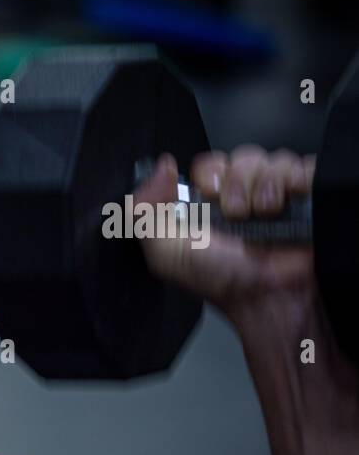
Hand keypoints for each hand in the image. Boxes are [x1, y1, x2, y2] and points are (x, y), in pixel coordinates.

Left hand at [136, 145, 316, 317]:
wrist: (267, 296)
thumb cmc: (219, 279)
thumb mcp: (166, 253)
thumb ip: (145, 214)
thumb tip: (158, 168)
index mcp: (209, 203)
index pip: (210, 164)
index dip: (209, 173)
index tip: (209, 195)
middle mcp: (244, 194)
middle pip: (242, 157)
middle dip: (237, 182)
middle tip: (236, 213)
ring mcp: (279, 193)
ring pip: (274, 160)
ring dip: (266, 186)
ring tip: (264, 214)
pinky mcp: (310, 194)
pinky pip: (306, 165)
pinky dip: (299, 178)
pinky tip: (291, 198)